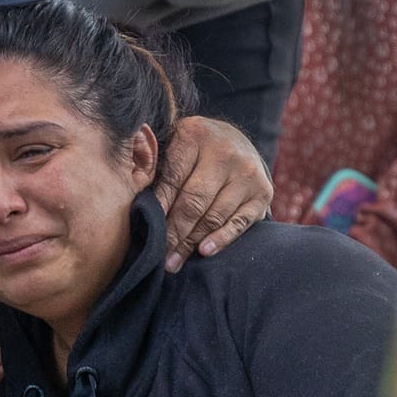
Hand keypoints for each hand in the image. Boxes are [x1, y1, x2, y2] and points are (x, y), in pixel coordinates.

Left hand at [156, 116, 271, 270]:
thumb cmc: (192, 151)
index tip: (146, 230)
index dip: (159, 208)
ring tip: (173, 261)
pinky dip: (222, 239)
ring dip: (191, 242)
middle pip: (194, 201)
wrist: (235, 142)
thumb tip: (134, 197)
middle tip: (158, 254)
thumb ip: (155, 165)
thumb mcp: (173, 145)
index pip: (173, 179)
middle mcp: (225, 151)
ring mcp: (247, 172)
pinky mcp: (263, 192)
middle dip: (174, 232)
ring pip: (214, 215)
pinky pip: (239, 222)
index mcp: (196, 134)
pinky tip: (204, 251)